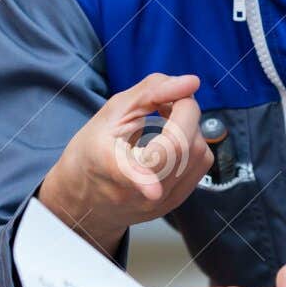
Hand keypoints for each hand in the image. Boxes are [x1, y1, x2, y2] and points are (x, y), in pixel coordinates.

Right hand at [39, 73, 213, 255]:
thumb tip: (191, 82)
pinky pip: (200, 165)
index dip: (159, 157)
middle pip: (183, 147)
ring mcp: (159, 204)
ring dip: (190, 127)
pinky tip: (172, 137)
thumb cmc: (93, 151)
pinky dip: (192, 142)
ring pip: (199, 153)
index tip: (181, 104)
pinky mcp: (174, 204)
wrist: (85, 199)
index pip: (139, 168)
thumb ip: (151, 91)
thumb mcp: (111, 112)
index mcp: (111, 168)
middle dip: (184, 111)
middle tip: (165, 102)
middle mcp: (138, 194)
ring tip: (166, 120)